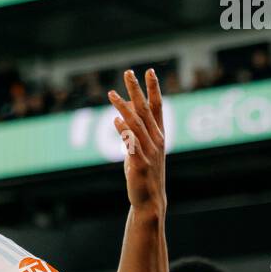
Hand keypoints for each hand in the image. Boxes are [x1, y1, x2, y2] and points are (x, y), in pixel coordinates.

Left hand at [108, 68, 165, 220]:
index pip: (157, 107)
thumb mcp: (140, 149)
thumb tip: (121, 114)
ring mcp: (149, 152)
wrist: (150, 201)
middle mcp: (157, 140)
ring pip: (136, 124)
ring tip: (111, 94)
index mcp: (159, 135)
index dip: (154, 89)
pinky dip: (124, 131)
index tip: (150, 71)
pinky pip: (132, 144)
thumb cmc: (144, 175)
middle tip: (128, 72)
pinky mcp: (140, 164)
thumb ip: (132, 131)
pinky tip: (116, 120)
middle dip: (137, 90)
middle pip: (146, 110)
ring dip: (123, 107)